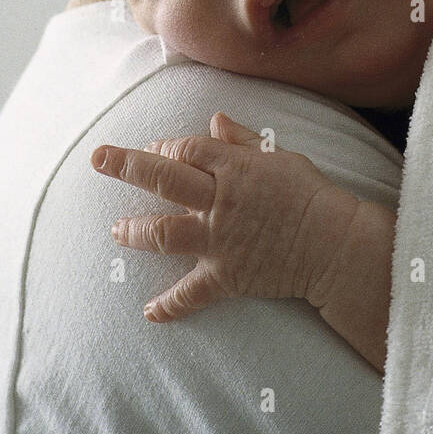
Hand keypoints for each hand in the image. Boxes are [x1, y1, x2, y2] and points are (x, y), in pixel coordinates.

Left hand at [90, 112, 360, 322]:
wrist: (335, 245)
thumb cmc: (310, 194)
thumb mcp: (279, 155)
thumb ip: (242, 140)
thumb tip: (213, 120)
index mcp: (234, 167)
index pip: (184, 150)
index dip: (162, 148)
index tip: (150, 150)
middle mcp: (220, 200)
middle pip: (163, 179)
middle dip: (126, 166)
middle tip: (98, 159)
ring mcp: (220, 239)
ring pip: (164, 233)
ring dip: (135, 231)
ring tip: (118, 230)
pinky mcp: (226, 275)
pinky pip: (190, 294)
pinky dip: (169, 306)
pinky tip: (149, 313)